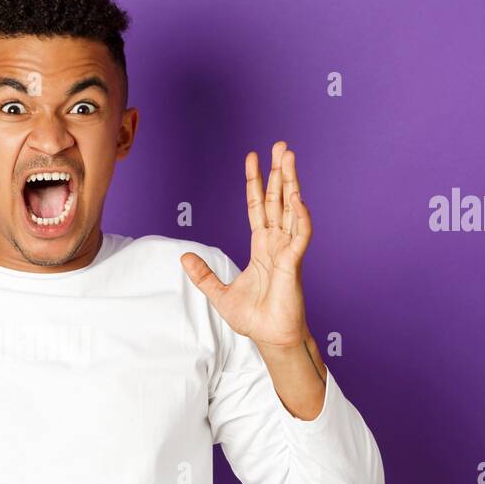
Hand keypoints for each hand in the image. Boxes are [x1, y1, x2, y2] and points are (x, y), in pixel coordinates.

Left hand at [181, 140, 312, 348]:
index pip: (258, 207)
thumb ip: (203, 274)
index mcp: (261, 247)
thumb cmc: (254, 318)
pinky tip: (298, 198)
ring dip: (291, 183)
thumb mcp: (219, 293)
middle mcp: (276, 243)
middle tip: (280, 145)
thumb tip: (184, 257)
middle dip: (279, 172)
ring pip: (291, 209)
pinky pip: (299, 235)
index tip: (252, 158)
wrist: (270, 338)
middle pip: (277, 200)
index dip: (255, 183)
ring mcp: (287, 251)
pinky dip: (300, 216)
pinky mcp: (294, 264)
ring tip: (290, 157)